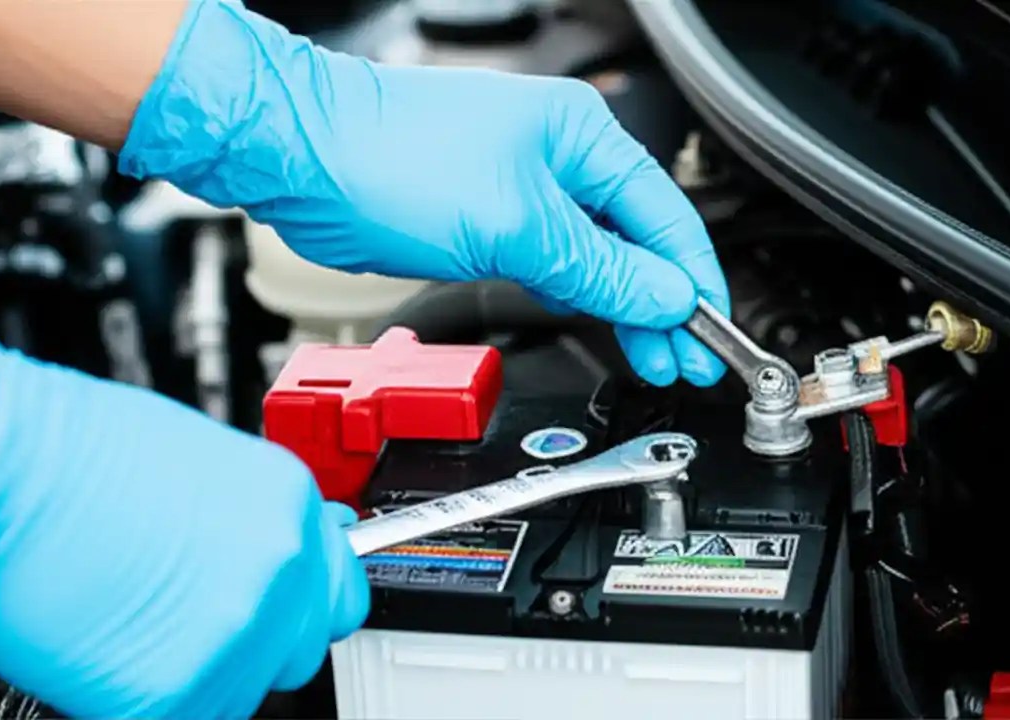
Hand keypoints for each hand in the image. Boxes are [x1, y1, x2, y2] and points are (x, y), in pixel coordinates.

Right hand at [0, 269, 369, 717]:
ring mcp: (236, 636)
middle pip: (304, 645)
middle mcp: (280, 570)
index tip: (272, 603)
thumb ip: (254, 514)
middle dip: (258, 639)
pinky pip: (187, 715)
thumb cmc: (66, 451)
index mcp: (288, 505)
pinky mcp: (178, 693)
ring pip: (246, 688)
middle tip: (193, 617)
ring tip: (135, 621)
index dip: (298, 599)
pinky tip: (110, 646)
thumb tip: (279, 540)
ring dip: (202, 668)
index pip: (337, 586)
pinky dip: (147, 697)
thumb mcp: (197, 461)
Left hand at [118, 0, 729, 386]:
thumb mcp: (514, 225)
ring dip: (626, 306)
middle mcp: (558, 157)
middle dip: (665, 304)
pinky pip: (554, 261)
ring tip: (654, 358)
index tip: (711, 333)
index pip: (665, 216)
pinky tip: (601, 323)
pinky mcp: (488, 218)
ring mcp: (521, 188)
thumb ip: (596, 268)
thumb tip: (662, 295)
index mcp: (580, 136)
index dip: (693, 281)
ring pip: (596, 256)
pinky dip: (580, 296)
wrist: (298, 157)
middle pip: (636, 240)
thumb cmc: (388, 159)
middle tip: (689, 361)